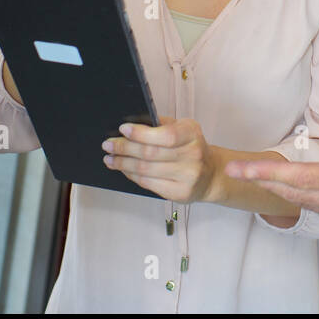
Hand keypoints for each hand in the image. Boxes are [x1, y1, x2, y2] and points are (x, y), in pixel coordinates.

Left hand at [103, 116, 217, 203]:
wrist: (210, 175)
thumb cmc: (190, 148)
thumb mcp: (182, 129)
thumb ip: (161, 125)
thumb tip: (131, 127)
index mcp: (192, 134)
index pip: (165, 135)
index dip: (141, 133)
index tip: (123, 129)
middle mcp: (193, 155)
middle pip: (150, 153)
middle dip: (124, 148)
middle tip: (108, 145)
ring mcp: (188, 176)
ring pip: (146, 170)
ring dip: (123, 163)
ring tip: (110, 158)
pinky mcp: (180, 193)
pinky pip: (148, 183)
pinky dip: (132, 175)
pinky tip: (124, 169)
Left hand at [223, 100, 318, 230]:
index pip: (303, 177)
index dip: (271, 171)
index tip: (246, 167)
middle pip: (293, 193)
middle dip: (262, 180)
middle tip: (235, 170)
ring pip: (301, 202)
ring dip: (275, 188)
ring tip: (252, 175)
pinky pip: (314, 207)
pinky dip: (294, 196)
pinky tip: (283, 188)